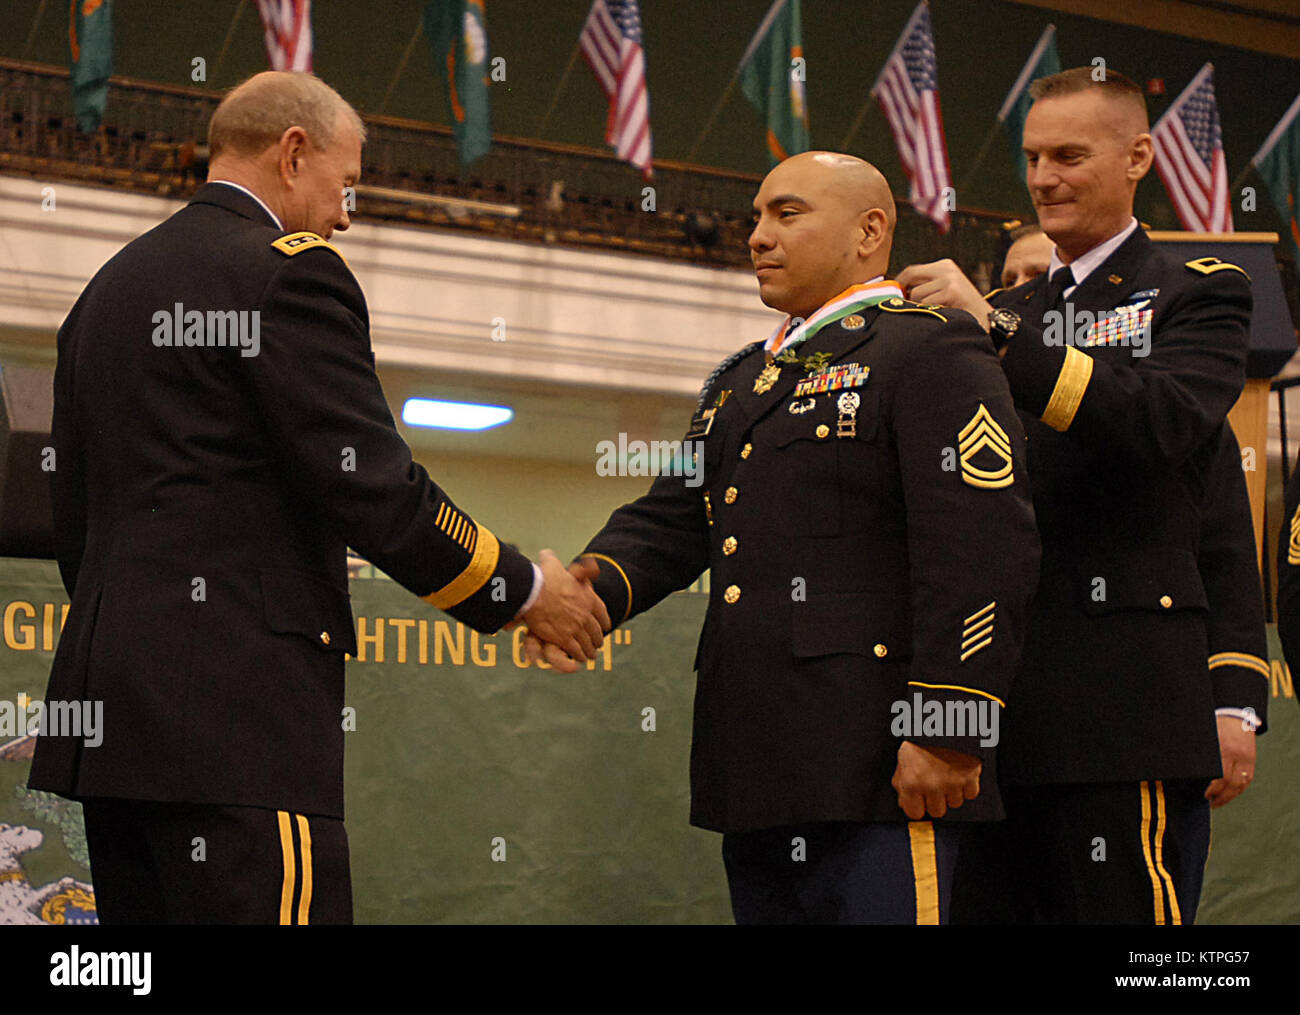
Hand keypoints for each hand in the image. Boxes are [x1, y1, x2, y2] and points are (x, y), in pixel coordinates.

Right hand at [518, 552, 608, 671]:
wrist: (535, 593)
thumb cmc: (545, 578)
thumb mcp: (557, 565)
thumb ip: (554, 561)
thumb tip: (550, 554)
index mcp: (588, 598)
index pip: (602, 613)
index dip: (604, 621)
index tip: (605, 626)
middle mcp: (585, 614)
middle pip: (596, 631)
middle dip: (597, 639)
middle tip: (597, 644)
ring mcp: (576, 627)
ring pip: (588, 643)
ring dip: (590, 650)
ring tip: (590, 655)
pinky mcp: (564, 638)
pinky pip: (576, 650)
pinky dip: (579, 656)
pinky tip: (580, 659)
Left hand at [891, 740, 981, 819]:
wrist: (944, 719)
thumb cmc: (921, 737)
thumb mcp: (904, 757)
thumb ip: (901, 782)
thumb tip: (903, 803)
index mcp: (912, 783)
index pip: (914, 813)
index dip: (918, 806)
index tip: (920, 800)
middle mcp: (932, 786)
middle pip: (937, 812)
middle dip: (936, 800)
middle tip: (936, 784)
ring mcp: (953, 783)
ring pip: (955, 803)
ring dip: (953, 792)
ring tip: (948, 773)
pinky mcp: (971, 777)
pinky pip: (971, 794)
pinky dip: (968, 786)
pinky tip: (960, 772)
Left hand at [896, 259, 992, 328]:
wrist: (988, 321)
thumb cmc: (961, 310)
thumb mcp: (943, 292)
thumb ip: (924, 288)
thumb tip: (896, 293)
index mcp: (945, 266)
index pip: (912, 270)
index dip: (899, 284)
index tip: (895, 296)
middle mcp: (947, 268)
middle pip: (910, 276)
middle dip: (905, 293)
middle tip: (906, 306)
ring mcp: (950, 278)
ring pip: (916, 294)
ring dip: (921, 307)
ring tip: (937, 313)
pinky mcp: (952, 290)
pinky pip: (926, 304)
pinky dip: (930, 313)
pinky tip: (944, 315)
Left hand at [1205, 714, 1256, 808]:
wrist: (1235, 716)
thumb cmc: (1214, 726)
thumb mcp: (1204, 736)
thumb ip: (1198, 752)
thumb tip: (1184, 769)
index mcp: (1223, 748)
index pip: (1219, 775)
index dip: (1211, 788)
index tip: (1202, 795)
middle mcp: (1237, 755)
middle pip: (1230, 782)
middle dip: (1218, 795)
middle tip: (1207, 802)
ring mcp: (1247, 759)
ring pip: (1240, 784)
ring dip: (1228, 797)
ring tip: (1215, 803)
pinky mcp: (1251, 761)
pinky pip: (1246, 781)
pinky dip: (1237, 791)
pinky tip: (1227, 796)